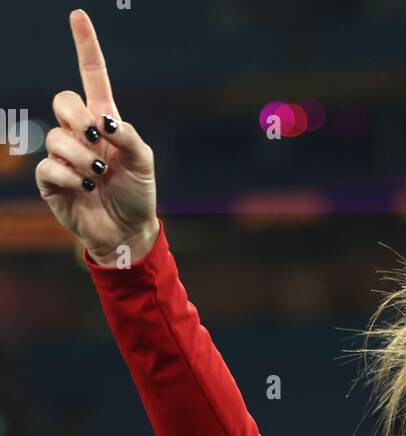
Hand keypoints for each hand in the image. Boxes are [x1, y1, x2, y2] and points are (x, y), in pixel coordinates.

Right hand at [34, 10, 157, 263]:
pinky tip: (85, 188)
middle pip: (63, 101)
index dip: (85, 47)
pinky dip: (70, 177)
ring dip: (81, 156)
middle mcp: (81, 134)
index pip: (92, 77)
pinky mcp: (52, 181)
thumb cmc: (138, 195)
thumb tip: (104, 120)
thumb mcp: (144, 162)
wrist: (129, 231)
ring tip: (98, 175)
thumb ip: (128, 136)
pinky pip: (49, 166)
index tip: (78, 16)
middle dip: (77, 116)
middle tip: (96, 140)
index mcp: (104, 122)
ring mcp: (64, 156)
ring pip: (56, 137)